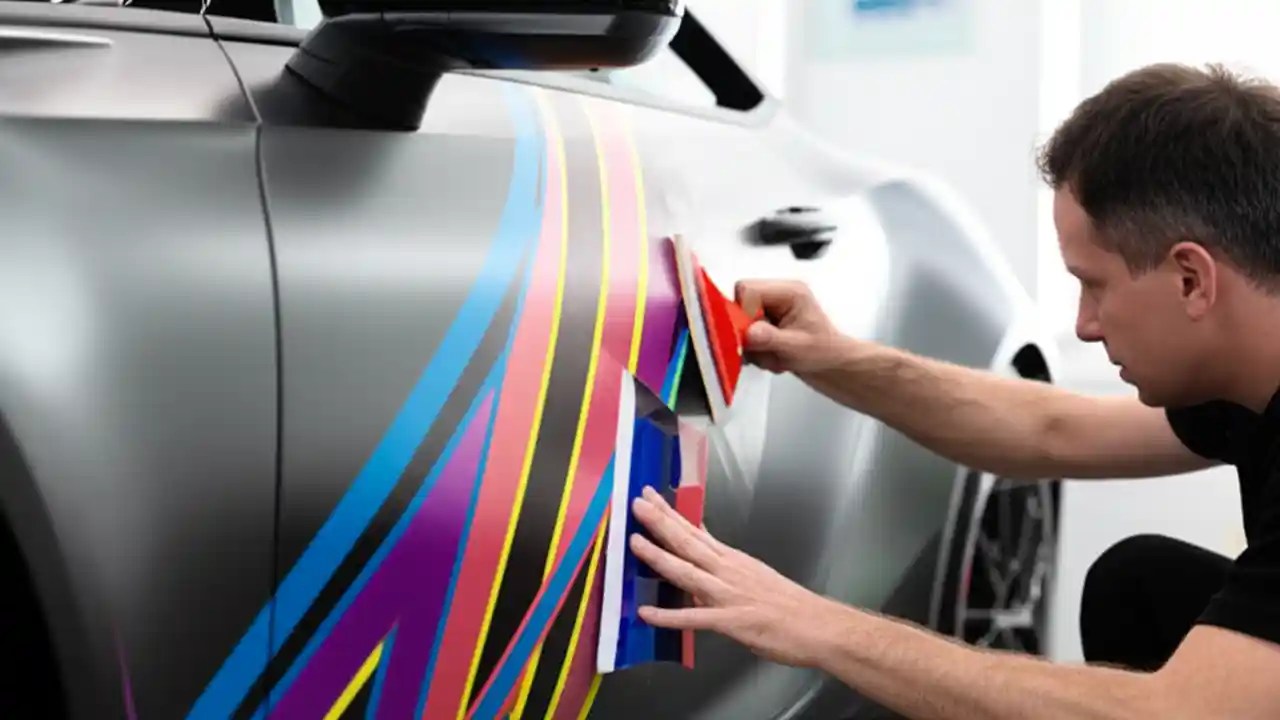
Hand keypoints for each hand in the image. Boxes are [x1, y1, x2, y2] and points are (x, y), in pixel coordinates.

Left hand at [628, 486, 845, 668]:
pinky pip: (694, 618)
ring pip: (687, 571)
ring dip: (659, 556)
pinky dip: (669, 616)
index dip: (671, 513)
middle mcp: (727, 571)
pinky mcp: (731, 621)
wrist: (818, 626)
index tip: (651, 496)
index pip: (695, 530)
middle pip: (687, 542)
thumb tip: (701, 565)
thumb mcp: (754, 575)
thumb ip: (724, 570)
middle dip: (660, 522)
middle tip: (636, 502)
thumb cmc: (789, 605)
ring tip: (634, 541)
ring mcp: (728, 594)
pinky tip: (647, 612)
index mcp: (732, 560)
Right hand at [734, 279, 844, 374]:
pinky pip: (744, 333)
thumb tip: (748, 332)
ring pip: (740, 322)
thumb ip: (771, 339)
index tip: (752, 336)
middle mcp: (778, 295)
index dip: (743, 313)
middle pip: (740, 305)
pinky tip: (773, 356)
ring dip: (752, 346)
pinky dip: (754, 350)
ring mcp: (771, 308)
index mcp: (789, 292)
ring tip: (775, 356)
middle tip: (765, 350)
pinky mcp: (766, 322)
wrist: (833, 365)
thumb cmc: (824, 352)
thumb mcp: (798, 348)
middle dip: (747, 332)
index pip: (747, 289)